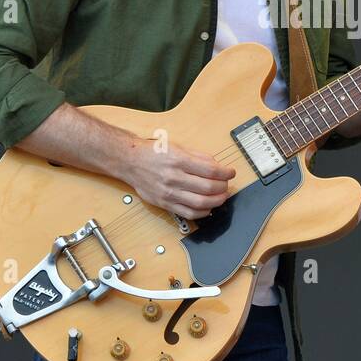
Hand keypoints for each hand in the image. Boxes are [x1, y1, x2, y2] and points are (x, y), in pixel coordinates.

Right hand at [119, 137, 235, 220]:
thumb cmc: (153, 153)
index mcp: (178, 160)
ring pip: (200, 203)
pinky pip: (188, 213)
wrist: (130, 162)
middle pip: (207, 187)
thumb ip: (198, 156)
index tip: (231, 172)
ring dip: (216, 201)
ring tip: (221, 197)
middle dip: (223, 187)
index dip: (225, 173)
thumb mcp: (177, 147)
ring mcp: (169, 193)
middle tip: (226, 185)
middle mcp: (174, 177)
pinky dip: (202, 213)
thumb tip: (216, 165)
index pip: (210, 170)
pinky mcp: (165, 204)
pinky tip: (208, 208)